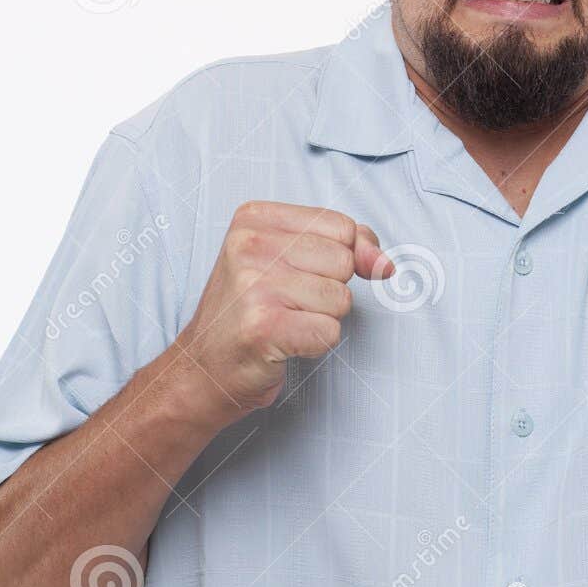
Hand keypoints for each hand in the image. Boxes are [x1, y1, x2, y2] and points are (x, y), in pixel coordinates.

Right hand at [170, 201, 392, 426]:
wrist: (203, 368)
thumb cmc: (248, 312)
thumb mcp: (291, 259)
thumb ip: (347, 246)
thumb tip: (383, 262)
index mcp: (254, 218)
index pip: (341, 225)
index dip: (343, 256)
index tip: (308, 274)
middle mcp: (249, 245)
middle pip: (343, 262)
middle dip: (328, 290)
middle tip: (286, 303)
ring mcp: (253, 285)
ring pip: (340, 299)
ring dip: (321, 319)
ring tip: (282, 321)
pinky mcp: (263, 326)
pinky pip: (330, 331)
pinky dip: (315, 344)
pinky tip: (283, 342)